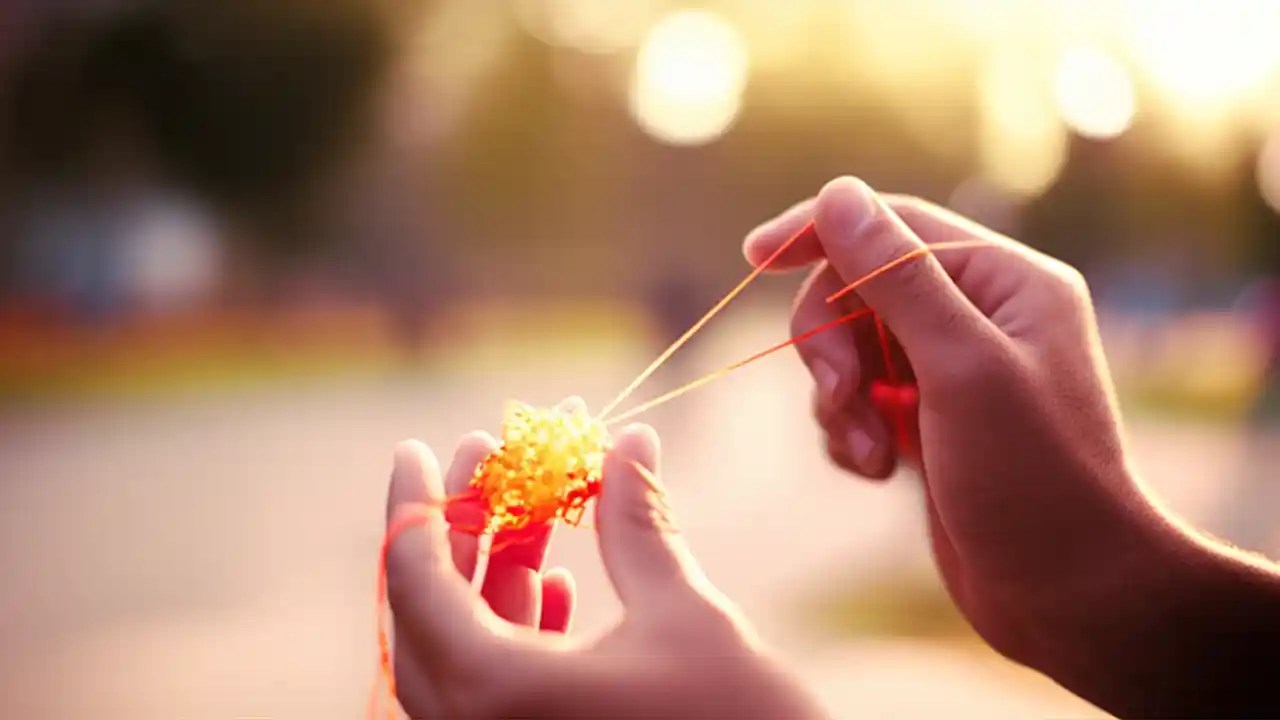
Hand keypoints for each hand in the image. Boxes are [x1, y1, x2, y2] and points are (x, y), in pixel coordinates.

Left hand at [384, 422, 824, 719]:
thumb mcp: (684, 614)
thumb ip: (638, 524)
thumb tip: (630, 441)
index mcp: (493, 690)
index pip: (415, 578)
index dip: (413, 505)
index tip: (417, 450)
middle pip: (431, 610)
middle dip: (461, 527)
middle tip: (490, 454)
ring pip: (465, 647)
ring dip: (494, 571)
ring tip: (534, 503)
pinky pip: (494, 689)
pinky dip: (515, 630)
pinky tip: (560, 586)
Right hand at [744, 177, 1209, 712]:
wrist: (1072, 596)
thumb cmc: (1033, 480)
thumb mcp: (960, 368)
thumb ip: (898, 279)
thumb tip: (838, 194)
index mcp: (1006, 281)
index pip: (893, 225)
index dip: (820, 231)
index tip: (754, 255)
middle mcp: (981, 315)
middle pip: (860, 289)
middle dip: (833, 344)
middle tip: (843, 399)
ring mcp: (953, 372)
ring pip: (851, 349)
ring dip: (841, 399)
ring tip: (872, 454)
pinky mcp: (931, 422)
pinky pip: (860, 400)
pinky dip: (851, 431)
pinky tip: (876, 471)